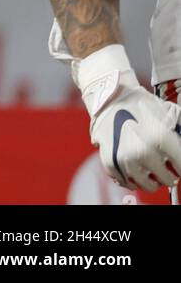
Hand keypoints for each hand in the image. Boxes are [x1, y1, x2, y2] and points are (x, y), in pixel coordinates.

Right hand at [76, 46, 180, 190]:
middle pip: (167, 180)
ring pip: (147, 186)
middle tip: (163, 162)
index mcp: (160, 139)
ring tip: (149, 166)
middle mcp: (142, 152)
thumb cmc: (141, 104)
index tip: (176, 161)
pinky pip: (125, 182)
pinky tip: (135, 167)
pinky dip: (132, 178)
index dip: (180, 165)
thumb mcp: (169, 112)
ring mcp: (124, 158)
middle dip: (168, 173)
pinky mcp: (109, 161)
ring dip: (151, 178)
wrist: (109, 96)